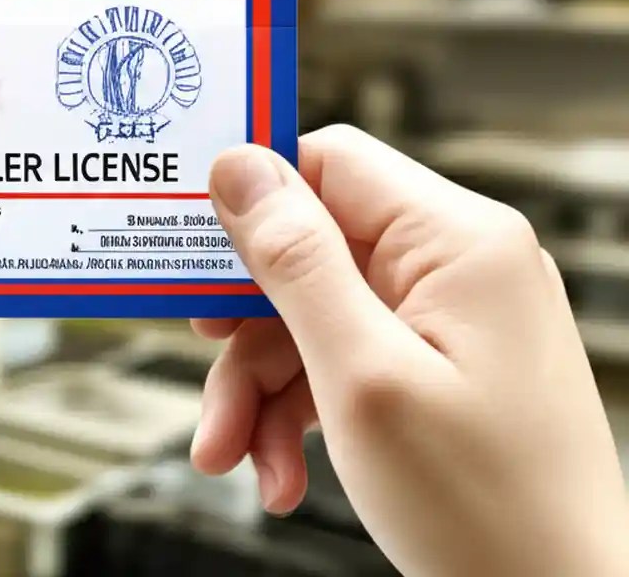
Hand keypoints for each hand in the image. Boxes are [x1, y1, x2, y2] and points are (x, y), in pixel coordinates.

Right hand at [191, 126, 628, 576]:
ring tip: (233, 459)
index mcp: (458, 242)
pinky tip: (279, 476)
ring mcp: (447, 321)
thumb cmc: (487, 507)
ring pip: (312, 321)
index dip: (250, 199)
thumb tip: (239, 167)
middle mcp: (457, 267)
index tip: (186, 251)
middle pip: (308, 255)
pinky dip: (297, 415)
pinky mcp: (435, 369)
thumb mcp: (363, 376)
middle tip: (208, 380)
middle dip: (245, 333)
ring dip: (261, 391)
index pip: (329, 164)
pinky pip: (340, 364)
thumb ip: (296, 263)